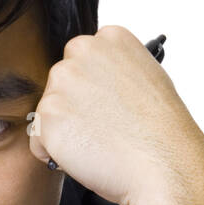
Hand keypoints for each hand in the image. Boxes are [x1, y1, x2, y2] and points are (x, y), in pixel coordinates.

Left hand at [28, 25, 203, 204]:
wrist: (165, 166)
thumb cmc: (162, 132)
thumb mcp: (147, 80)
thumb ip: (114, 71)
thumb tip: (94, 84)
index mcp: (109, 38)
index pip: (81, 60)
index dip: (92, 90)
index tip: (107, 106)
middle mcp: (82, 52)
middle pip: (60, 83)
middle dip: (74, 108)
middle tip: (103, 129)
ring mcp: (62, 83)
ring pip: (48, 112)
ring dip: (65, 131)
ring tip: (99, 143)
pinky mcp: (47, 116)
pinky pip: (38, 140)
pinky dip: (54, 154)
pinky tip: (86, 156)